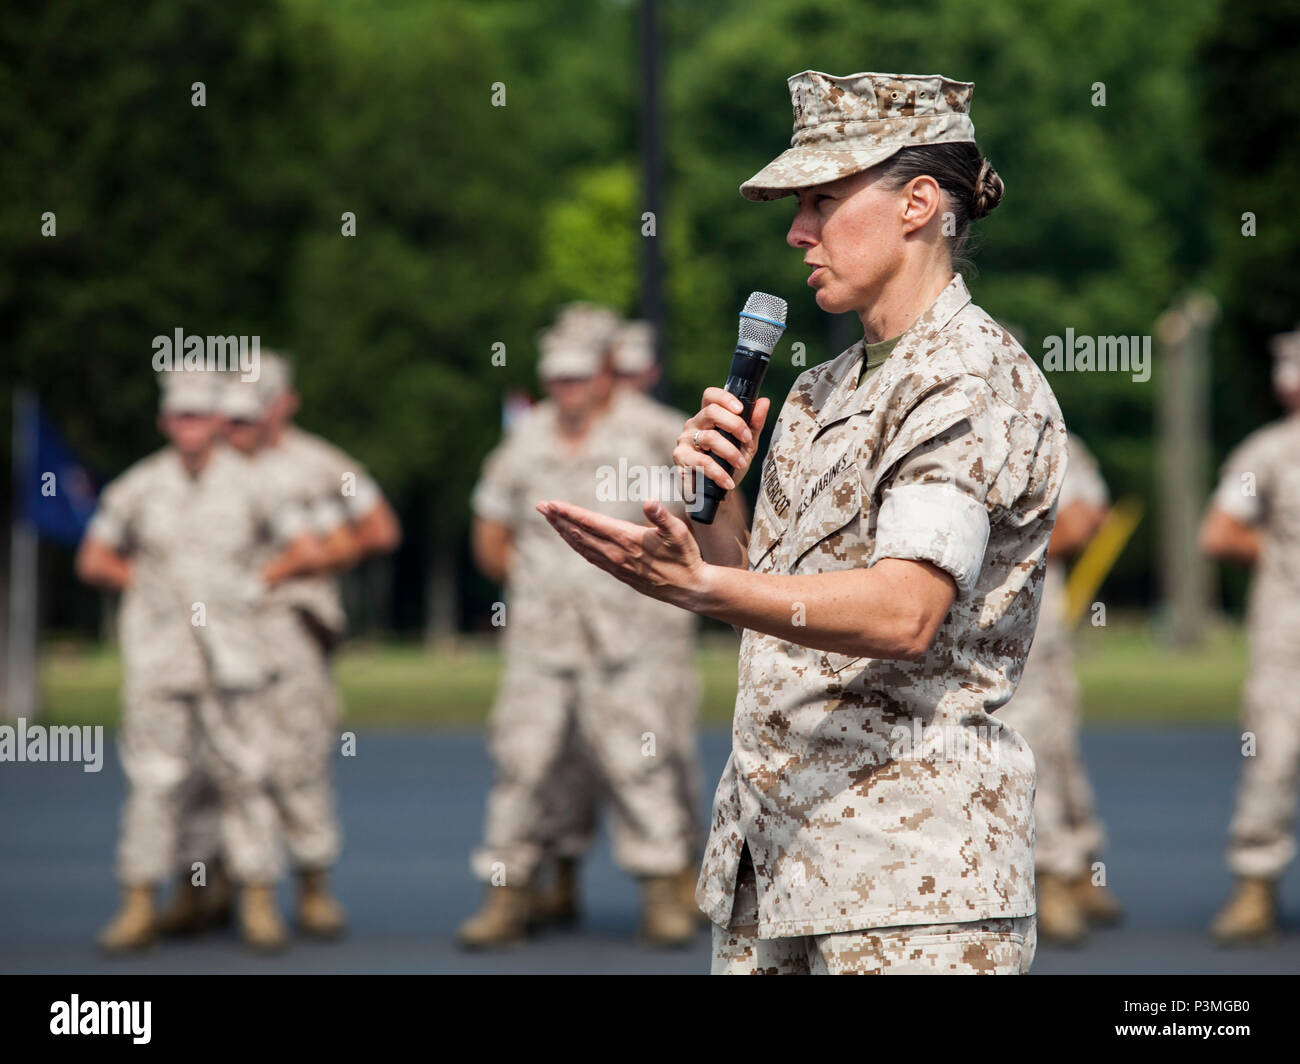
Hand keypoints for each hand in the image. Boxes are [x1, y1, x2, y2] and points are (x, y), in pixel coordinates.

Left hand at [537, 498, 712, 611]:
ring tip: (551, 519)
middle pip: (580, 534)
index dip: (569, 513)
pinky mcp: (618, 573)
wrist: (688, 588)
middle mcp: (616, 553)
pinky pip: (590, 557)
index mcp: (627, 540)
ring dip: (564, 532)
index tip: (552, 504)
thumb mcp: (679, 533)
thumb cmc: (685, 557)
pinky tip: (571, 540)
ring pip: (582, 546)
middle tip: (541, 507)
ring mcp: (615, 565)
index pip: (590, 523)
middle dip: (559, 519)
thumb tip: (649, 502)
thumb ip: (662, 516)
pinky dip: (577, 546)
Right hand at [674, 388, 769, 496]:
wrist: (718, 494)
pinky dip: (718, 473)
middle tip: (747, 439)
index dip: (725, 398)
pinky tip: (729, 482)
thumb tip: (764, 401)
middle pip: (711, 412)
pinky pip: (701, 462)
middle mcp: (693, 425)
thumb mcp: (747, 444)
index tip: (742, 409)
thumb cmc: (730, 465)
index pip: (711, 395)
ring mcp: (684, 441)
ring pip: (709, 437)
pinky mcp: (680, 460)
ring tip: (741, 464)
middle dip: (734, 424)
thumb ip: (754, 424)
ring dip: (730, 452)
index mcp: (707, 417)